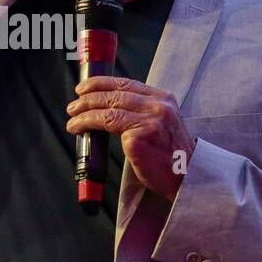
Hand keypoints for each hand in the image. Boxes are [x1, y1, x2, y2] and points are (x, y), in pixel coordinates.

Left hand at [66, 76, 195, 201]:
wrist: (188, 177)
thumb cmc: (172, 157)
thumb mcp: (162, 124)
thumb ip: (142, 112)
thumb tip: (110, 108)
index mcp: (164, 99)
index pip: (127, 83)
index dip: (102, 83)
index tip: (85, 87)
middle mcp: (158, 105)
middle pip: (115, 93)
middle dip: (89, 97)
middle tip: (74, 104)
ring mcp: (150, 120)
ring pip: (108, 107)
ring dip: (85, 111)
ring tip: (72, 117)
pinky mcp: (140, 136)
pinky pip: (107, 124)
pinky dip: (88, 123)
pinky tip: (79, 128)